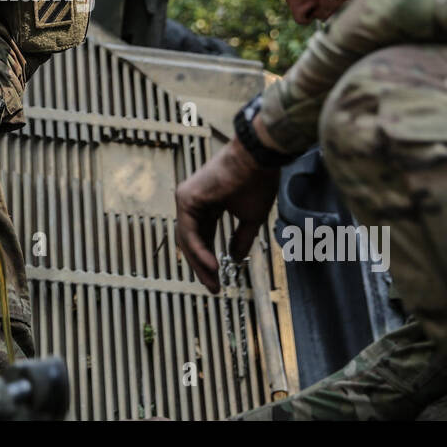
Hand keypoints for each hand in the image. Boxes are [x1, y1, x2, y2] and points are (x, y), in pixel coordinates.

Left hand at [175, 136, 279, 292]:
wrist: (259, 159)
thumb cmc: (258, 180)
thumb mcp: (250, 218)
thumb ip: (240, 239)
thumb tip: (235, 258)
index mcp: (208, 204)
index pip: (203, 237)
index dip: (209, 259)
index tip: (219, 280)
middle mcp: (194, 201)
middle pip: (191, 241)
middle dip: (201, 267)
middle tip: (213, 287)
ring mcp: (188, 198)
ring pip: (187, 239)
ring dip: (199, 263)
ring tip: (213, 281)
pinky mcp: (187, 198)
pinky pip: (189, 232)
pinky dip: (199, 251)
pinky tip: (211, 265)